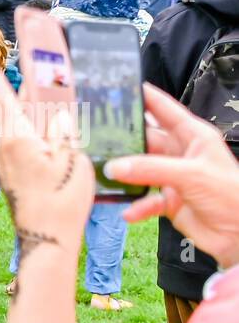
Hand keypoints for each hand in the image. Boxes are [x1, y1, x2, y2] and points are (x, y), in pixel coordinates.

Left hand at [0, 46, 93, 256]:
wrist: (46, 239)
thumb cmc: (61, 201)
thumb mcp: (73, 158)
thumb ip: (63, 130)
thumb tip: (58, 113)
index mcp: (17, 136)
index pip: (2, 94)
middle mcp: (3, 145)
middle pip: (14, 108)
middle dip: (26, 93)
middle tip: (44, 82)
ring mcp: (3, 159)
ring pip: (19, 126)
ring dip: (35, 118)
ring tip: (60, 126)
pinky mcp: (8, 171)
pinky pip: (21, 143)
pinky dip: (36, 137)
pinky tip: (54, 146)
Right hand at [106, 84, 238, 269]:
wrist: (238, 234)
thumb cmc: (229, 195)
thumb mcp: (189, 175)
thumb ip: (150, 169)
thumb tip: (115, 166)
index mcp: (194, 136)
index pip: (165, 109)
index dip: (145, 97)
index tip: (121, 88)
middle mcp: (182, 153)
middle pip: (146, 140)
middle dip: (125, 140)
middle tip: (98, 136)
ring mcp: (174, 177)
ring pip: (141, 170)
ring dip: (126, 175)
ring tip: (105, 174)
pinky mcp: (169, 200)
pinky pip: (145, 199)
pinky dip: (136, 205)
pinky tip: (130, 211)